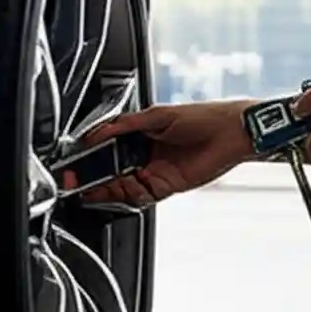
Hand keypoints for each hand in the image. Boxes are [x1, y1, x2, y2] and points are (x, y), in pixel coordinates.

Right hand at [78, 99, 254, 206]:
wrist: (232, 134)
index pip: (110, 148)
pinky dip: (131, 194)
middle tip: (81, 179)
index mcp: (143, 134)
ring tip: (98, 186)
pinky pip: (143, 196)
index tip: (79, 160)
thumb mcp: (159, 115)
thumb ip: (127, 124)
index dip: (94, 156)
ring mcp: (156, 172)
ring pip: (125, 186)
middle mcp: (147, 155)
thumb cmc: (203, 117)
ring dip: (109, 188)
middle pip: (114, 171)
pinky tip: (127, 186)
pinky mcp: (167, 186)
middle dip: (96, 177)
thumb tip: (100, 131)